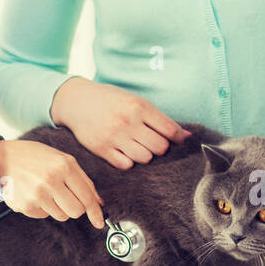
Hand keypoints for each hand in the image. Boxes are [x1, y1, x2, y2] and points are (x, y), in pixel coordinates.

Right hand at [0, 139, 105, 229]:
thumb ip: (82, 179)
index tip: (99, 221)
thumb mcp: (60, 158)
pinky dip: (43, 208)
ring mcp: (38, 195)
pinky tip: (35, 194)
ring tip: (47, 191)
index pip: (87, 196)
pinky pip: (45, 216)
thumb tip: (97, 202)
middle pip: (76, 211)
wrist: (1, 159)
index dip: (95, 211)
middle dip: (76, 208)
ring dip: (59, 207)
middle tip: (67, 198)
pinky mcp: (26, 206)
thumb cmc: (33, 157)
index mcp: (63, 166)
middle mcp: (51, 181)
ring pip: (62, 215)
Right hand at [48, 77, 191, 169]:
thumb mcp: (135, 101)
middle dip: (160, 147)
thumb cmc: (110, 100)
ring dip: (145, 154)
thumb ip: (159, 118)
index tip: (177, 140)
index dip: (178, 138)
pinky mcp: (102, 149)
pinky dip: (128, 160)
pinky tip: (123, 150)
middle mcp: (127, 121)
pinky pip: (126, 165)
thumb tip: (188, 136)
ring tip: (137, 145)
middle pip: (160, 147)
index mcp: (139, 106)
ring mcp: (114, 136)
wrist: (76, 101)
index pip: (170, 130)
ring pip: (145, 158)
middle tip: (152, 141)